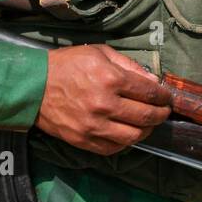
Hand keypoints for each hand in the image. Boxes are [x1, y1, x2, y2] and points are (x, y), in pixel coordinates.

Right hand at [35, 45, 170, 154]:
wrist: (33, 87)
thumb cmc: (67, 65)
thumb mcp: (99, 53)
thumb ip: (129, 65)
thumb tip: (153, 81)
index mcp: (110, 79)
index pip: (149, 93)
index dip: (164, 97)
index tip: (168, 98)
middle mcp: (104, 105)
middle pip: (146, 116)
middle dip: (161, 114)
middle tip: (164, 111)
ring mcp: (94, 126)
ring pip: (134, 136)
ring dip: (147, 131)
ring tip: (148, 123)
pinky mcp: (84, 141)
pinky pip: (114, 148)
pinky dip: (126, 142)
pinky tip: (128, 132)